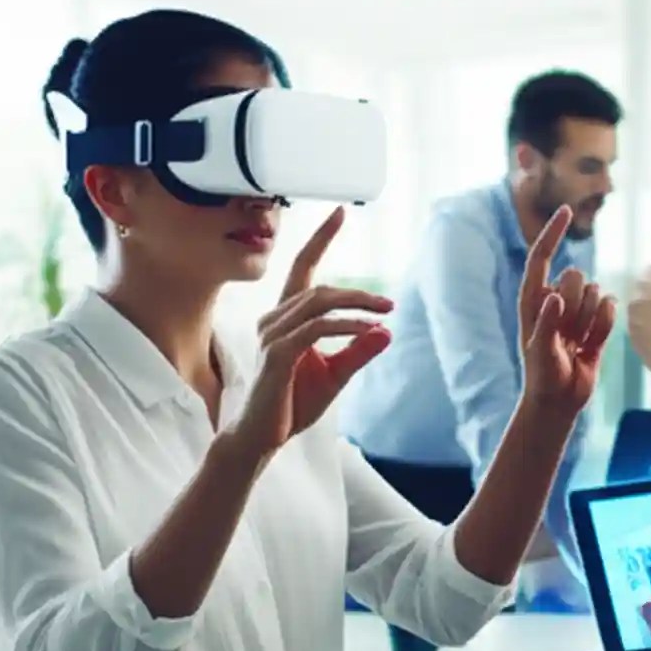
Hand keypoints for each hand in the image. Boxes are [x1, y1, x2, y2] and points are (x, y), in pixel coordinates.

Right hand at [232, 208, 393, 458]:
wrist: (262, 438)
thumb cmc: (293, 403)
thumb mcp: (336, 374)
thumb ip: (358, 351)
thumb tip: (386, 332)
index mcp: (286, 318)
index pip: (302, 268)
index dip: (320, 239)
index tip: (340, 213)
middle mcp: (275, 320)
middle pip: (320, 288)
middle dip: (358, 293)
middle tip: (388, 304)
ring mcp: (273, 336)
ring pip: (318, 304)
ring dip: (355, 306)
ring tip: (383, 314)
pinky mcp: (277, 356)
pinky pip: (316, 331)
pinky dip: (345, 328)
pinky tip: (367, 332)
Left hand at [518, 205, 615, 415]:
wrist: (559, 401)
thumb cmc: (541, 376)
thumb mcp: (539, 353)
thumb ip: (545, 325)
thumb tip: (555, 296)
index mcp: (533, 299)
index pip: (541, 256)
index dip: (553, 232)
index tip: (567, 210)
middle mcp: (554, 299)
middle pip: (578, 276)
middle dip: (578, 304)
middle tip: (567, 336)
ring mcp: (577, 310)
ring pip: (597, 291)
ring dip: (591, 320)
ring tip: (577, 344)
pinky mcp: (596, 322)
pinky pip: (610, 307)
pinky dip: (605, 326)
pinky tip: (591, 346)